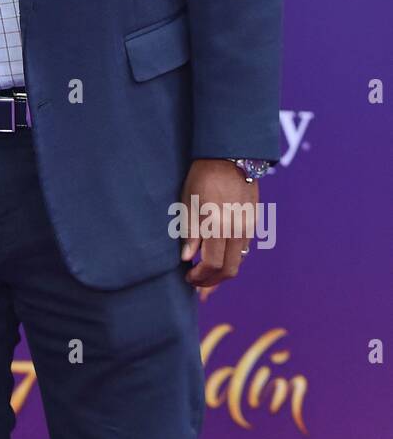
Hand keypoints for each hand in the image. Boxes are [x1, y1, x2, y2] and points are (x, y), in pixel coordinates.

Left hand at [179, 158, 257, 297]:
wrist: (230, 157)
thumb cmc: (203, 178)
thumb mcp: (189, 204)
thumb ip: (190, 233)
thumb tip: (187, 258)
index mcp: (218, 226)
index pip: (212, 265)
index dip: (199, 276)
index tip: (187, 276)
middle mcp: (237, 230)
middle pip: (229, 270)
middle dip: (212, 281)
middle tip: (196, 281)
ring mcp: (248, 227)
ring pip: (239, 261)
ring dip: (222, 271)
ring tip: (205, 271)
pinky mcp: (253, 222)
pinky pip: (243, 248)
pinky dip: (231, 257)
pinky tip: (218, 256)